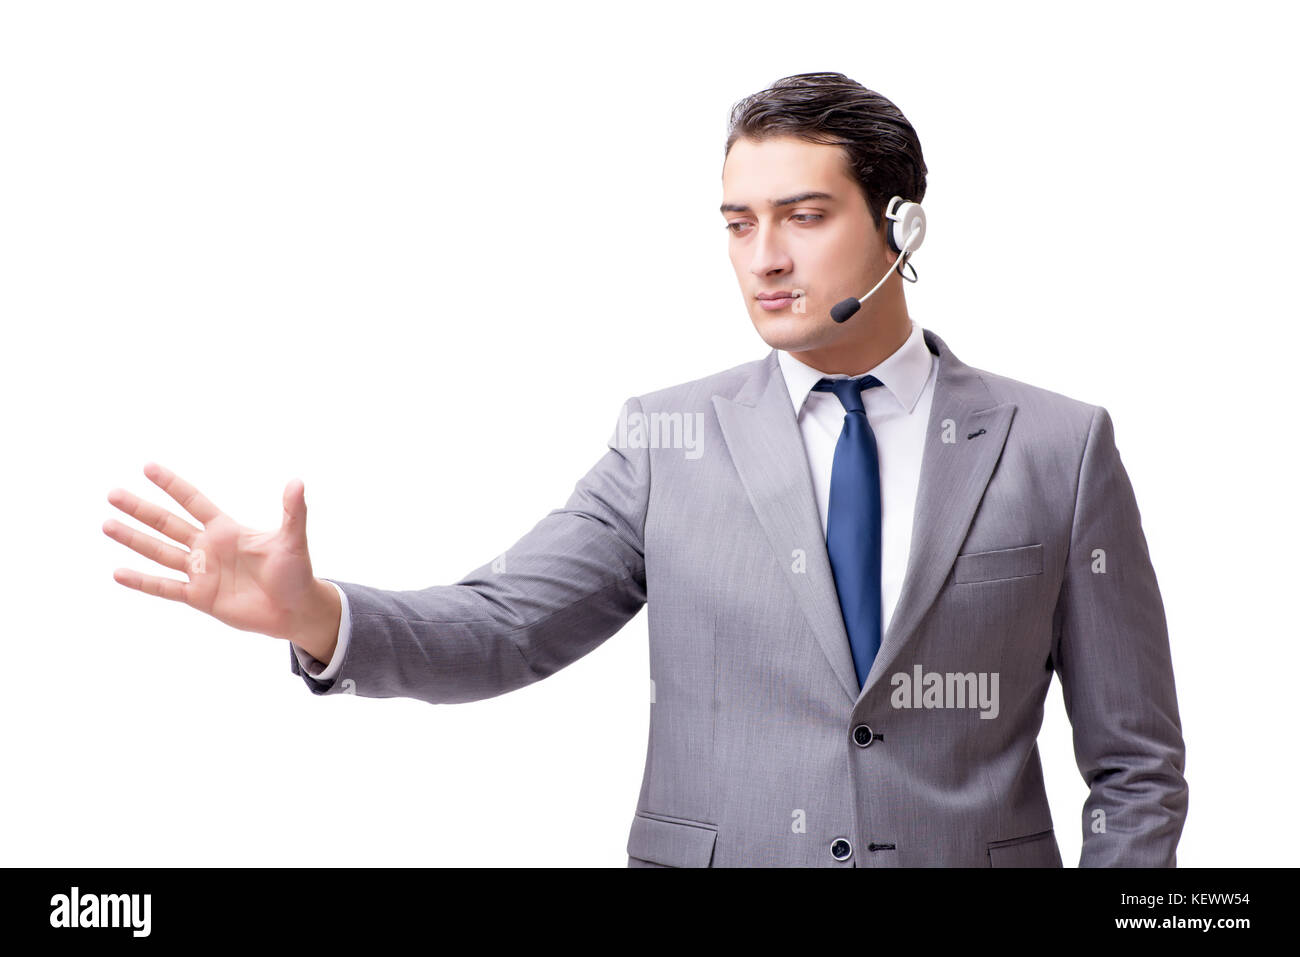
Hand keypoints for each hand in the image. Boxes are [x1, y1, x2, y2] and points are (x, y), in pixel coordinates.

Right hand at [103, 462, 337, 645]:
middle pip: (167, 524)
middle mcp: (208, 548)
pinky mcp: (200, 597)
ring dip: (134, 539)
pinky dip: (142, 581)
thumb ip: (293, 512)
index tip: (148, 467)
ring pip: (160, 552)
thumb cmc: (297, 573)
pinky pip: (165, 588)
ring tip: (107, 524)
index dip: (172, 485)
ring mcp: (201, 573)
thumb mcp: (292, 540)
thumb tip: (298, 482)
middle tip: (112, 494)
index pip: (193, 501)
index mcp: (226, 530)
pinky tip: (118, 573)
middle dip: (141, 509)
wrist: (296, 610)